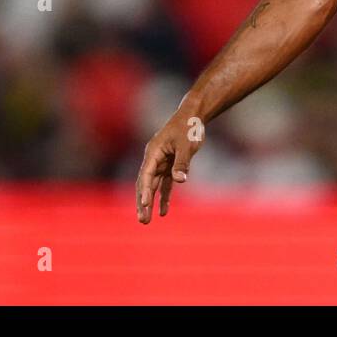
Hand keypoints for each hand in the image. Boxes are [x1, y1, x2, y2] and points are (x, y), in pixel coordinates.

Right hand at [136, 109, 203, 223]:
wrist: (193, 116)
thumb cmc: (189, 127)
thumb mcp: (186, 144)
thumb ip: (182, 162)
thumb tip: (179, 180)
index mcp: (154, 152)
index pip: (146, 175)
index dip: (145, 191)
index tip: (145, 205)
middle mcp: (154, 159)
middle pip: (145, 184)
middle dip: (143, 203)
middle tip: (142, 220)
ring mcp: (161, 163)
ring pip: (153, 186)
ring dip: (150, 203)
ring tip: (146, 220)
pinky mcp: (170, 165)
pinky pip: (165, 184)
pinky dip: (164, 197)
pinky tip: (164, 211)